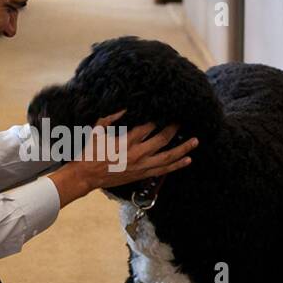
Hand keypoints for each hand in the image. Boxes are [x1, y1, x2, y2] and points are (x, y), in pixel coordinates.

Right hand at [49, 111, 198, 206]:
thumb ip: (110, 117)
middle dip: (174, 128)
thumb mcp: (97, 131)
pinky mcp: (142, 175)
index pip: (148, 126)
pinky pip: (163, 170)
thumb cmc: (90, 152)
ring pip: (168, 157)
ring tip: (195, 142)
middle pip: (162, 139)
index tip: (166, 109)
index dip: (158, 117)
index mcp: (126, 142)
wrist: (87, 176)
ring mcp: (141, 166)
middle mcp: (137, 154)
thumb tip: (124, 106)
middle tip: (182, 120)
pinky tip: (187, 160)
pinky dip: (176, 166)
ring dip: (183, 149)